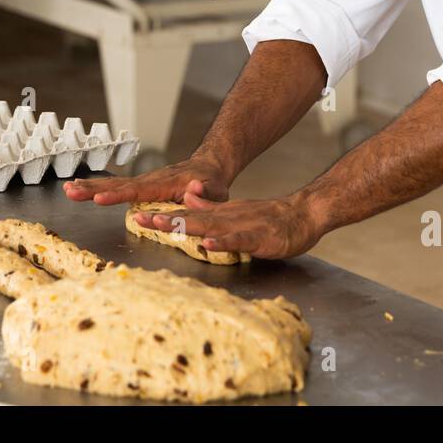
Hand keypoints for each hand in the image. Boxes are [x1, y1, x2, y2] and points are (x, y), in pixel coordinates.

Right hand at [63, 155, 232, 205]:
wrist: (207, 169)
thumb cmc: (211, 183)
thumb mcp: (215, 189)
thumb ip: (205, 192)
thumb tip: (193, 189)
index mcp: (164, 184)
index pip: (137, 190)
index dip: (118, 195)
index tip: (100, 199)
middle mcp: (149, 180)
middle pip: (118, 184)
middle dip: (93, 189)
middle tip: (72, 192)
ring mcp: (143, 181)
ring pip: (113, 183)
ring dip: (90, 187)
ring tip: (69, 190)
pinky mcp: (139, 185)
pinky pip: (116, 185)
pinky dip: (97, 187)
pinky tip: (80, 188)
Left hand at [136, 193, 321, 260]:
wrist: (303, 214)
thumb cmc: (269, 217)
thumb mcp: (234, 212)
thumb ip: (210, 206)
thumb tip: (186, 198)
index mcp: (220, 214)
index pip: (187, 215)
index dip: (164, 217)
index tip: (139, 218)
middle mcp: (227, 218)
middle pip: (193, 219)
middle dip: (167, 221)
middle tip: (142, 221)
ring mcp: (243, 227)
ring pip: (211, 227)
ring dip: (188, 227)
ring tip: (166, 227)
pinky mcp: (259, 238)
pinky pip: (238, 241)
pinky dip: (222, 242)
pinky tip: (208, 244)